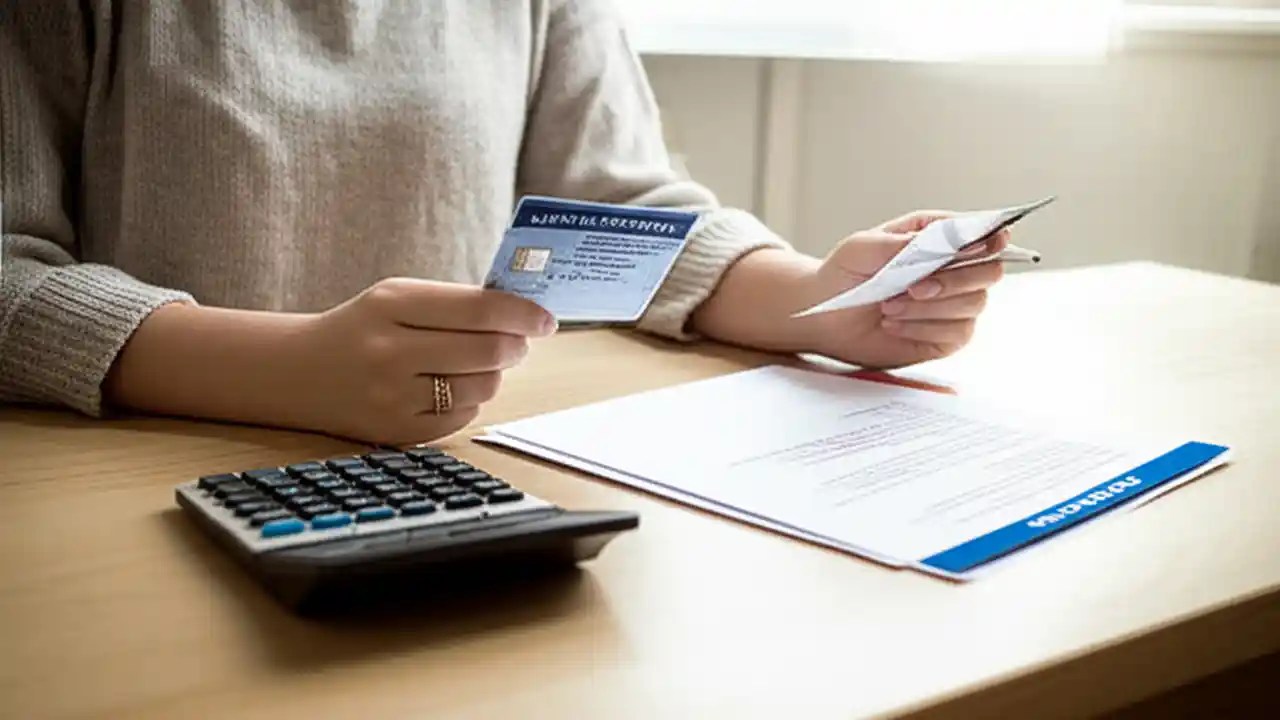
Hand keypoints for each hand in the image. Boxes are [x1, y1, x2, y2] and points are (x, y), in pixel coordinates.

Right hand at [296, 279, 556, 442]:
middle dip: (515, 346)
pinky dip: (470, 401)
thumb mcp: (397, 297)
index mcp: (391, 304)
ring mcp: (391, 397)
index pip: (479, 309)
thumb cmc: (363, 328)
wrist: (296, 371)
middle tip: (518, 342)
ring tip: (478, 363)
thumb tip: (525, 317)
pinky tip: (451, 388)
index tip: (545, 319)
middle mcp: (389, 352)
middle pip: (487, 352)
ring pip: (481, 387)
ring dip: (494, 374)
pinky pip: (462, 418)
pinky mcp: (396, 432)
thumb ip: (456, 303)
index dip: (523, 315)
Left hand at [690, 211, 1007, 368]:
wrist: (824, 315)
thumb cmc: (844, 274)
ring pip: (974, 304)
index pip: (984, 234)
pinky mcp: (945, 336)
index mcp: (939, 237)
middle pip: (990, 272)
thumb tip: (935, 242)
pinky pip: (957, 334)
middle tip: (914, 287)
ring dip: (929, 308)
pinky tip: (893, 325)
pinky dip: (924, 330)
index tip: (987, 243)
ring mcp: (953, 303)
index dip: (993, 238)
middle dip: (955, 281)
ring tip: (888, 308)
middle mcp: (954, 269)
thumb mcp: (862, 249)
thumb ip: (899, 244)